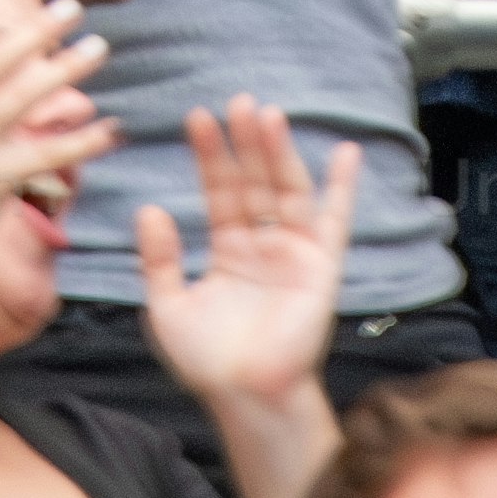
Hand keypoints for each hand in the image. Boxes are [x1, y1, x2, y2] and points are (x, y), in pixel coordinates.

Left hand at [133, 94, 354, 411]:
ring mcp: (292, 253)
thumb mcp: (167, 306)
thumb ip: (159, 258)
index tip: (197, 118)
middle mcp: (261, 244)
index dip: (210, 156)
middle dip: (245, 143)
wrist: (244, 396)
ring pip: (286, 191)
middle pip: (254, 181)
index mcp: (228, 249)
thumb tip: (151, 208)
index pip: (219, 191)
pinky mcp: (320, 268)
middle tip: (237, 101)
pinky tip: (345, 152)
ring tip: (267, 115)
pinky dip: (343, 188)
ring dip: (280, 153)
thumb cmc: (207, 360)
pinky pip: (335, 222)